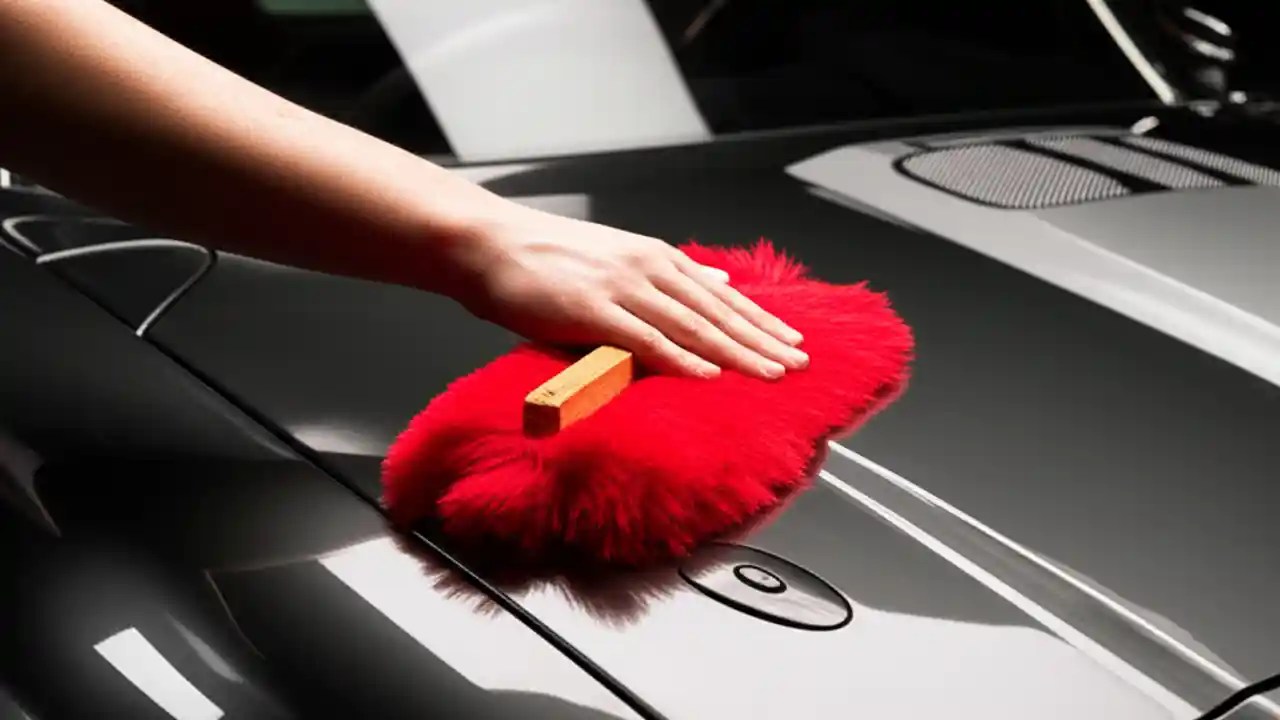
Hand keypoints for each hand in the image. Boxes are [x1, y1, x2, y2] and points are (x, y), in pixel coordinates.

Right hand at [446, 205, 806, 379]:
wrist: (487, 244)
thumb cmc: (544, 256)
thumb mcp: (617, 256)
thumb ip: (669, 273)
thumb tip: (718, 276)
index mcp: (654, 257)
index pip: (721, 293)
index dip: (760, 320)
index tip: (792, 341)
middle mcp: (646, 267)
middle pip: (717, 310)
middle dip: (762, 339)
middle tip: (799, 363)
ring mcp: (620, 287)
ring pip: (692, 325)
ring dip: (736, 352)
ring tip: (770, 373)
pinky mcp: (591, 309)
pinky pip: (645, 339)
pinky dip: (681, 358)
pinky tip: (708, 375)